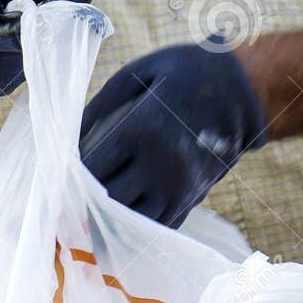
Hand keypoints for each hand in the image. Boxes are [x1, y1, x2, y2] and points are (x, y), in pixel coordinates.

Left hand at [80, 40, 266, 227]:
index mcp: (142, 129)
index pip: (92, 167)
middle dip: (81, 207)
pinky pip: (158, 225)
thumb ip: (102, 102)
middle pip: (107, 200)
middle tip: (62, 208)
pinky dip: (134, 230)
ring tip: (83, 225)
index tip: (54, 180)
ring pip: (131, 221)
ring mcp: (179, 186)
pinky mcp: (193, 198)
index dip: (68, 178)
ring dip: (105, 225)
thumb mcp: (141, 72)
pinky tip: (117, 227)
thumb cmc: (189, 72)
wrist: (248, 90)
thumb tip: (69, 134)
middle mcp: (160, 165)